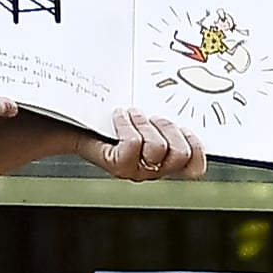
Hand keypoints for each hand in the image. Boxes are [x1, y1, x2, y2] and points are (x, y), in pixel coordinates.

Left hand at [87, 110, 207, 182]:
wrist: (74, 124)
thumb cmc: (110, 118)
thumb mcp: (144, 117)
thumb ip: (164, 118)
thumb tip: (184, 101)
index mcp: (167, 159)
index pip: (194, 167)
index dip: (197, 148)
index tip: (186, 127)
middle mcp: (154, 170)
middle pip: (180, 154)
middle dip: (168, 128)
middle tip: (153, 117)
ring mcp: (136, 171)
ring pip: (157, 147)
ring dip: (144, 123)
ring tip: (132, 114)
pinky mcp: (118, 167)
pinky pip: (133, 144)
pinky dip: (127, 125)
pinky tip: (119, 116)